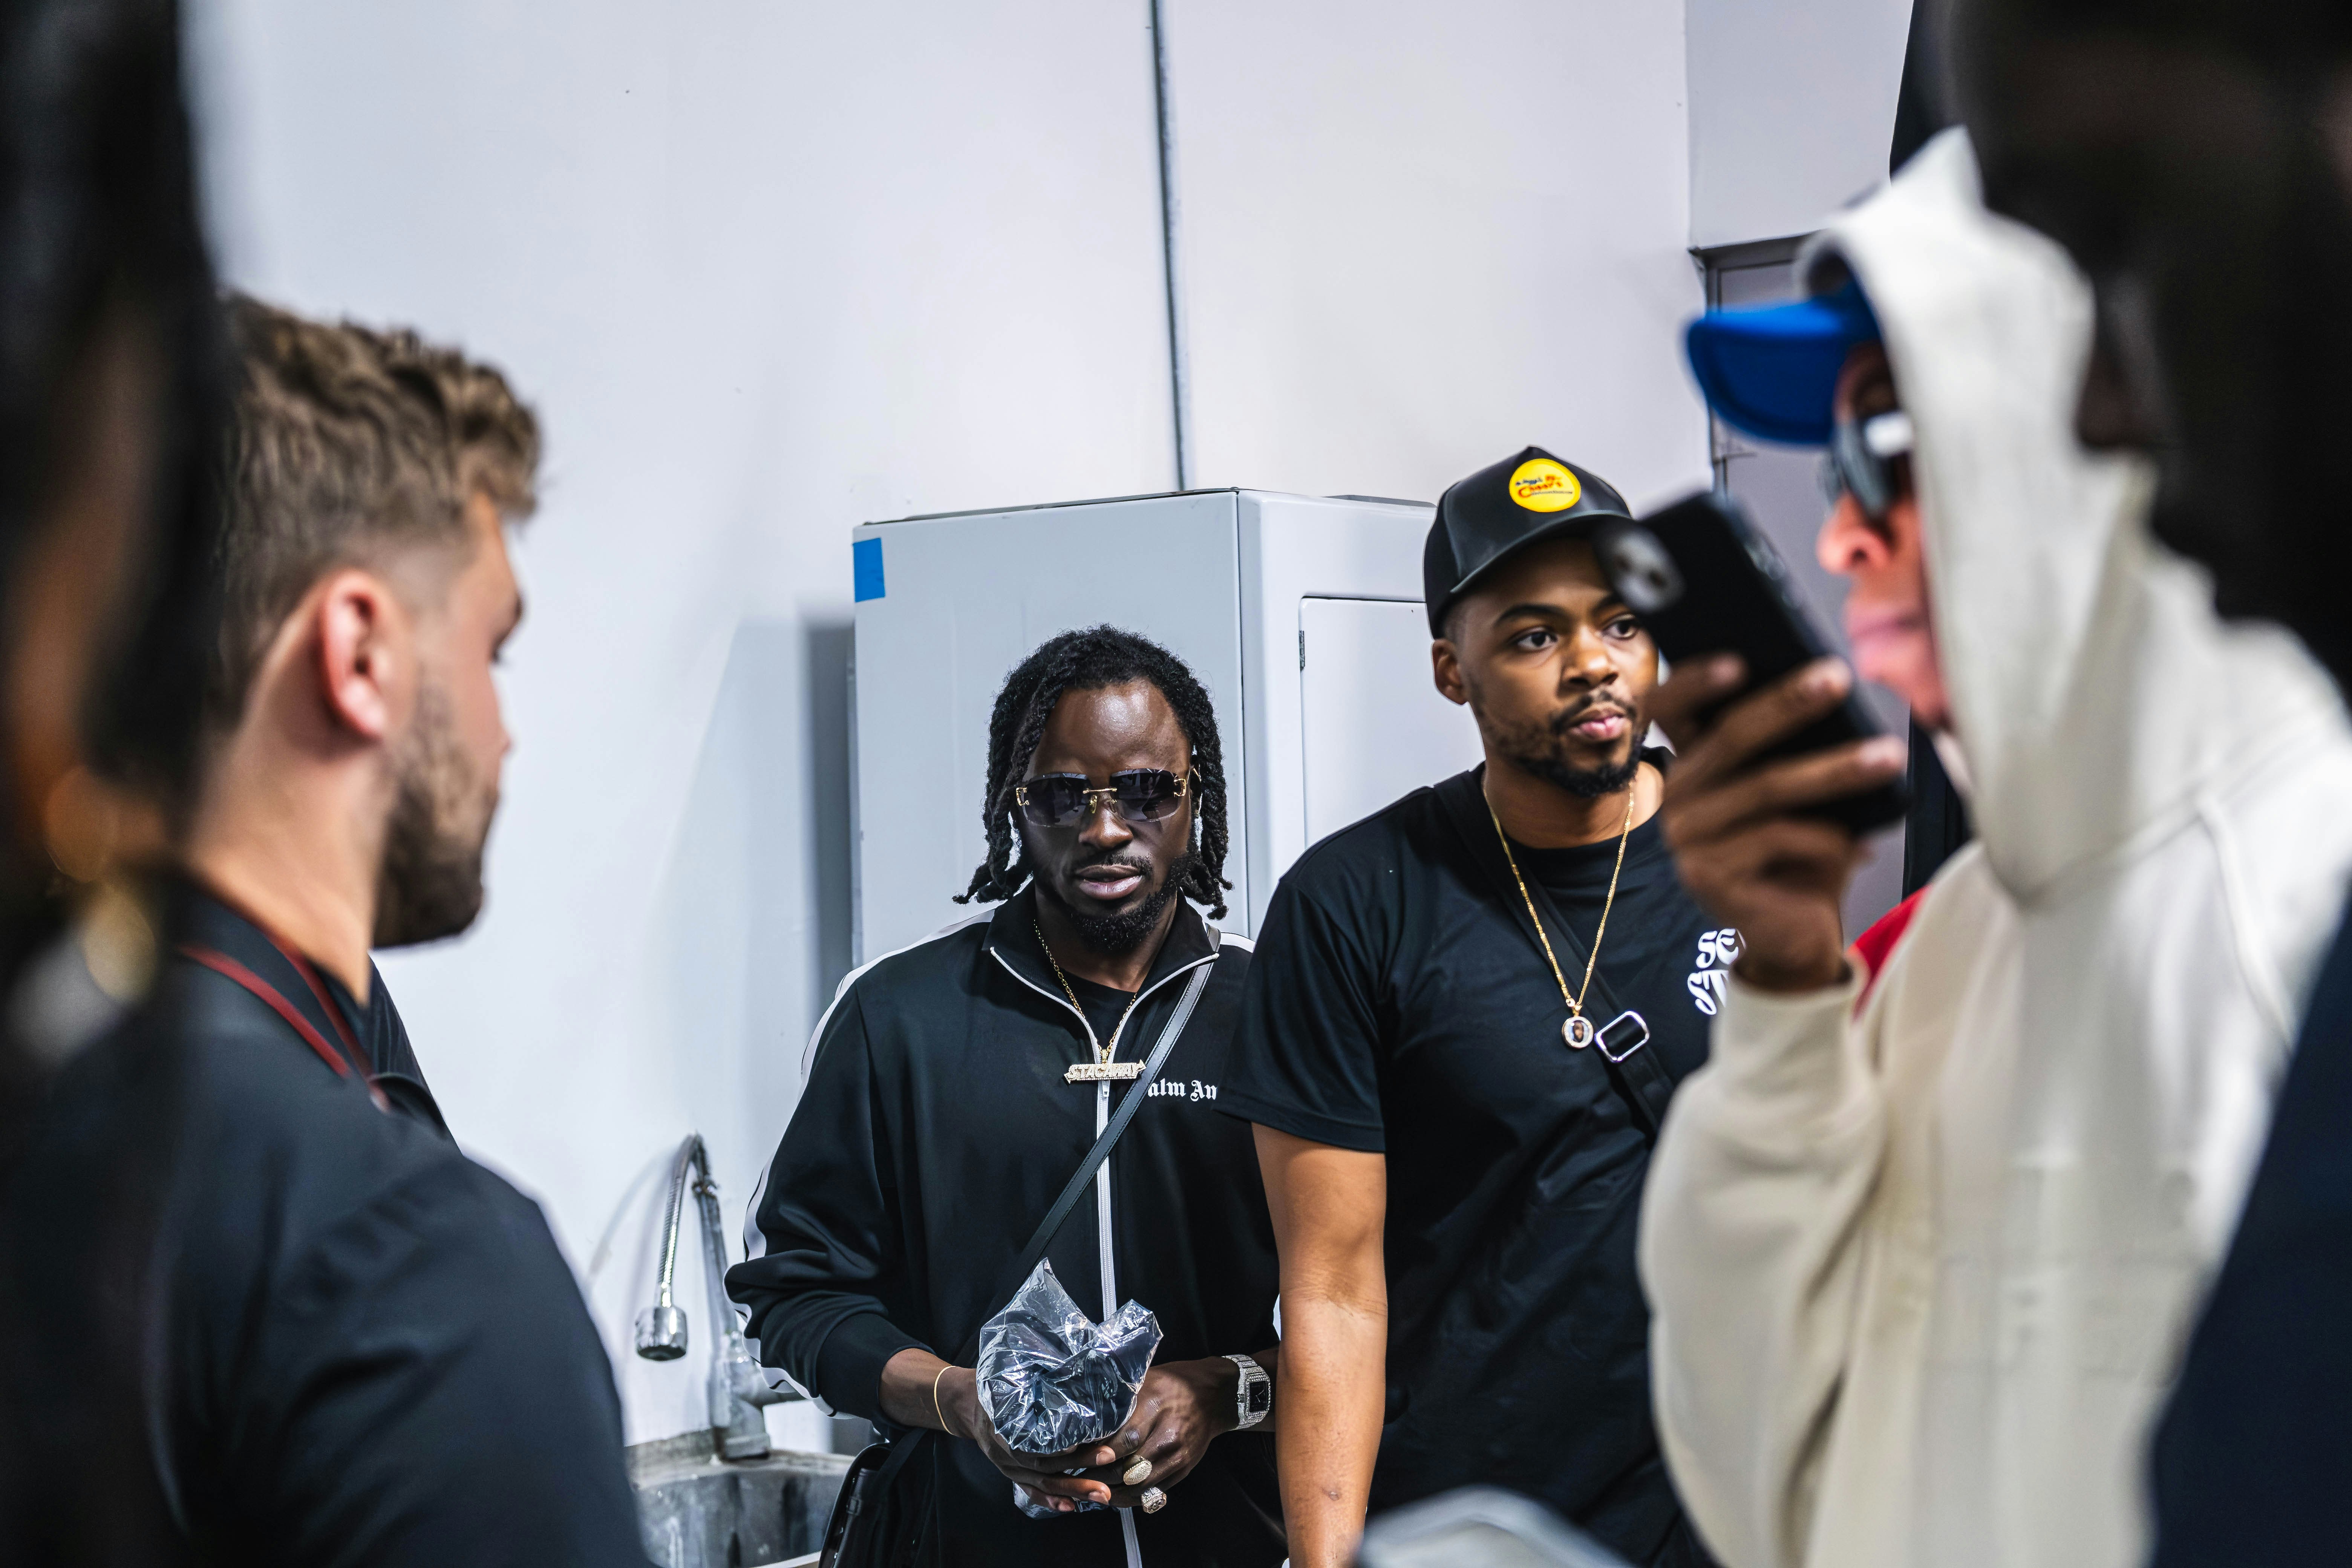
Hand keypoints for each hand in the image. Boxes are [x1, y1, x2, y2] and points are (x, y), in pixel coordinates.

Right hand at [936, 1367, 1120, 1509]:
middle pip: (1045, 1467)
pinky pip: (1032, 1492)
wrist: (967, 1405)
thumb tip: (1064, 1358)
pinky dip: (1051, 1500)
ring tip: (1103, 1493)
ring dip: (1074, 1489)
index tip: (1084, 1442)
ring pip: (1043, 1483)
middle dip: (1079, 1468)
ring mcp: (1009, 1467)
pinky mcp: (1014, 1474)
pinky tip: (1072, 1506)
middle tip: (1109, 1460)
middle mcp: (1005, 1453)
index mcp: (1003, 1426)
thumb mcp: (1005, 1374)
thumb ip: (1029, 1375)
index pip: (1032, 1444)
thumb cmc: (993, 1384)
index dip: (1057, 1447)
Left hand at [974, 1359, 1237, 1514]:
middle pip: (1127, 1467)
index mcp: (1155, 1407)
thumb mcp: (1143, 1382)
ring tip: (1085, 1490)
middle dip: (1096, 1476)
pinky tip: (1110, 1495)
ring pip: (1137, 1486)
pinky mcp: (1182, 1470)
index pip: (1122, 1439)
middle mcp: (1167, 1435)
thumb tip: (1080, 1414)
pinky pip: (1152, 1493)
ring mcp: (1177, 1456)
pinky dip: (1129, 1498)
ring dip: (1109, 1492)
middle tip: (1071, 1478)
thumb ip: (1117, 1401)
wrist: (1212, 1396)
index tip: (1072, 1458)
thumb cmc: (1170, 1384)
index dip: (1096, 1454)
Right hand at [1651, 655, 1906, 993]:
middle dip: (1788, 703)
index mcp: (1689, 764)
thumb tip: (1825, 695)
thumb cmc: (1797, 854)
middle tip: (1837, 677)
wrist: (1792, 935)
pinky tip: (1860, 848)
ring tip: (1887, 757)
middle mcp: (1677, 797)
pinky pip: (1778, 840)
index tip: (1739, 659)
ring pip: (1766, 788)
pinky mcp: (1707, 875)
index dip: (1694, 680)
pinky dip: (1827, 840)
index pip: (1667, 708)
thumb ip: (1785, 752)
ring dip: (1834, 770)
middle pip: (1731, 737)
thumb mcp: (1790, 795)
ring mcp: (1686, 838)